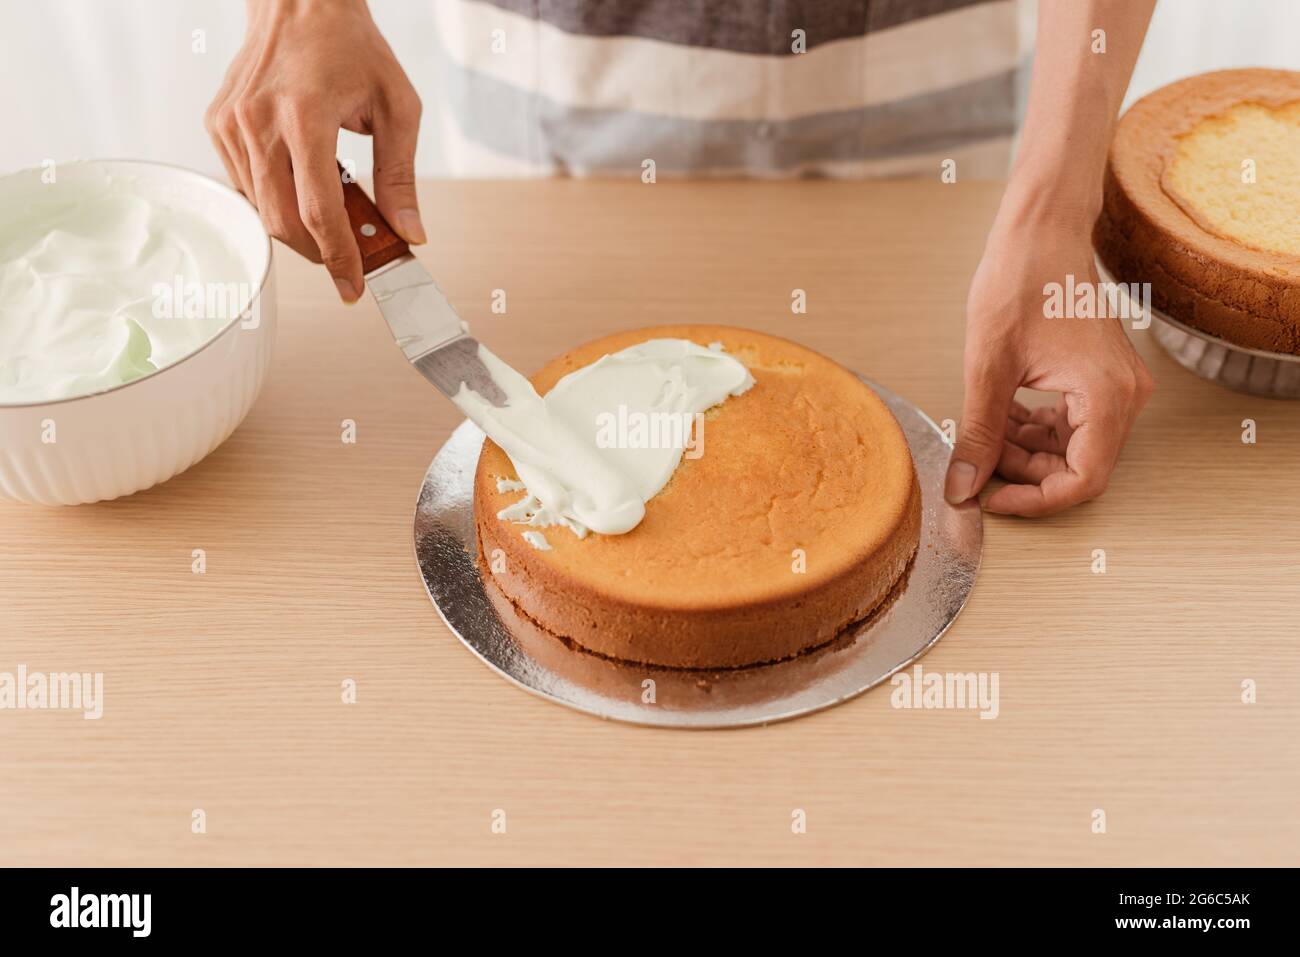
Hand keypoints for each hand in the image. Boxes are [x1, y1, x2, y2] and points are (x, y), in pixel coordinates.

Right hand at [205, 0, 423, 301]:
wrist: (299, 2)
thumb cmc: (352, 48)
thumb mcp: (397, 107)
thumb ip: (401, 175)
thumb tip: (409, 231)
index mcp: (305, 117)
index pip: (318, 210)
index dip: (338, 257)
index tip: (354, 287)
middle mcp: (259, 122)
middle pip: (284, 220)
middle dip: (318, 252)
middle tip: (348, 261)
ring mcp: (231, 124)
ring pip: (261, 209)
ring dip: (298, 229)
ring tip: (331, 216)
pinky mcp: (218, 124)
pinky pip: (245, 185)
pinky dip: (275, 201)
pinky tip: (301, 187)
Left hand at [945, 196, 1153, 516]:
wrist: (1041, 228)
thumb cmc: (1021, 279)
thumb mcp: (988, 367)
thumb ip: (978, 434)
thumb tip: (963, 487)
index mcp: (1106, 397)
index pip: (1082, 482)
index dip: (1033, 501)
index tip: (989, 499)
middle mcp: (1125, 396)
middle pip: (1079, 468)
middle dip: (1025, 473)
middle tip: (977, 463)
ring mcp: (1116, 386)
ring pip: (1073, 449)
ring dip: (1026, 452)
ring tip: (983, 433)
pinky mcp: (1101, 377)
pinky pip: (1072, 424)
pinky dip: (1034, 430)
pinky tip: (999, 416)